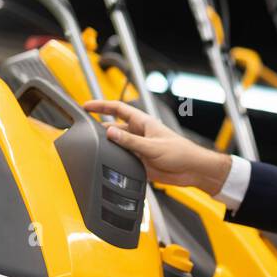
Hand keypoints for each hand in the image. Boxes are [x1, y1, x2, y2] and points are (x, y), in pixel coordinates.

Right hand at [83, 99, 231, 195]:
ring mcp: (139, 148)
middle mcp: (139, 133)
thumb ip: (130, 141)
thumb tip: (109, 132)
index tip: (86, 106)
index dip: (101, 106)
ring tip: (94, 149)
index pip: (118, 109)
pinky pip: (123, 159)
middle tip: (84, 130)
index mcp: (143, 123)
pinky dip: (115, 161)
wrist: (192, 170)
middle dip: (100, 128)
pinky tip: (108, 164)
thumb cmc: (180, 152)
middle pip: (114, 127)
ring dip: (108, 147)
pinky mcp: (140, 162)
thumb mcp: (152, 146)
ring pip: (117, 145)